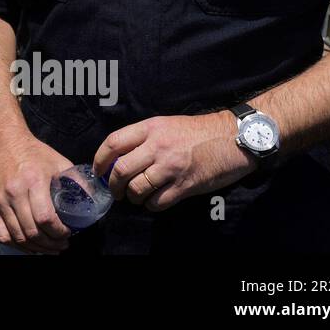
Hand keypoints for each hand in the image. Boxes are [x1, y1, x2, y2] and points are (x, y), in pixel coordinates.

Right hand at [0, 129, 74, 252]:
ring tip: (48, 247)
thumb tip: (92, 201)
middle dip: (50, 244)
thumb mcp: (59, 162)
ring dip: (35, 248)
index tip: (68, 233)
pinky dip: (15, 244)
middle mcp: (14, 192)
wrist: (3, 141)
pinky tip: (28, 244)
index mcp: (33, 181)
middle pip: (32, 231)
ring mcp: (0, 200)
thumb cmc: (33, 152)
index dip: (59, 232)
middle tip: (61, 244)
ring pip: (17, 236)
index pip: (45, 218)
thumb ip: (76, 181)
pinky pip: (1, 234)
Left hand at [92, 113, 257, 211]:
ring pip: (137, 188)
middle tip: (115, 192)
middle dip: (113, 185)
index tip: (97, 171)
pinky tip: (154, 202)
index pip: (113, 143)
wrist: (233, 137)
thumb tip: (120, 157)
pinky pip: (158, 202)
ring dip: (132, 197)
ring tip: (136, 197)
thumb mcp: (167, 124)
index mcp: (150, 128)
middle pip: (121, 170)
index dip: (99, 160)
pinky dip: (151, 205)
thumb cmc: (198, 131)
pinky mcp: (185, 185)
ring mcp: (171, 167)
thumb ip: (144, 138)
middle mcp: (157, 146)